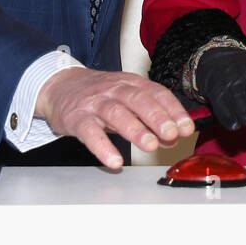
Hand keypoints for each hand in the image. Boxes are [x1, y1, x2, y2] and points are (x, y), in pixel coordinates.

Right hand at [35, 68, 193, 168]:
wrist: (59, 86)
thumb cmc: (98, 94)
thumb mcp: (126, 99)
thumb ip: (150, 118)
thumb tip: (173, 137)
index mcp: (130, 83)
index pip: (156, 92)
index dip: (173, 110)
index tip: (186, 127)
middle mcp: (114, 90)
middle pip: (137, 100)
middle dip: (157, 117)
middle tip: (171, 134)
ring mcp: (94, 103)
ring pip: (116, 113)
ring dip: (135, 130)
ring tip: (150, 146)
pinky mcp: (76, 118)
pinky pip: (90, 133)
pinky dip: (103, 147)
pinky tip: (115, 161)